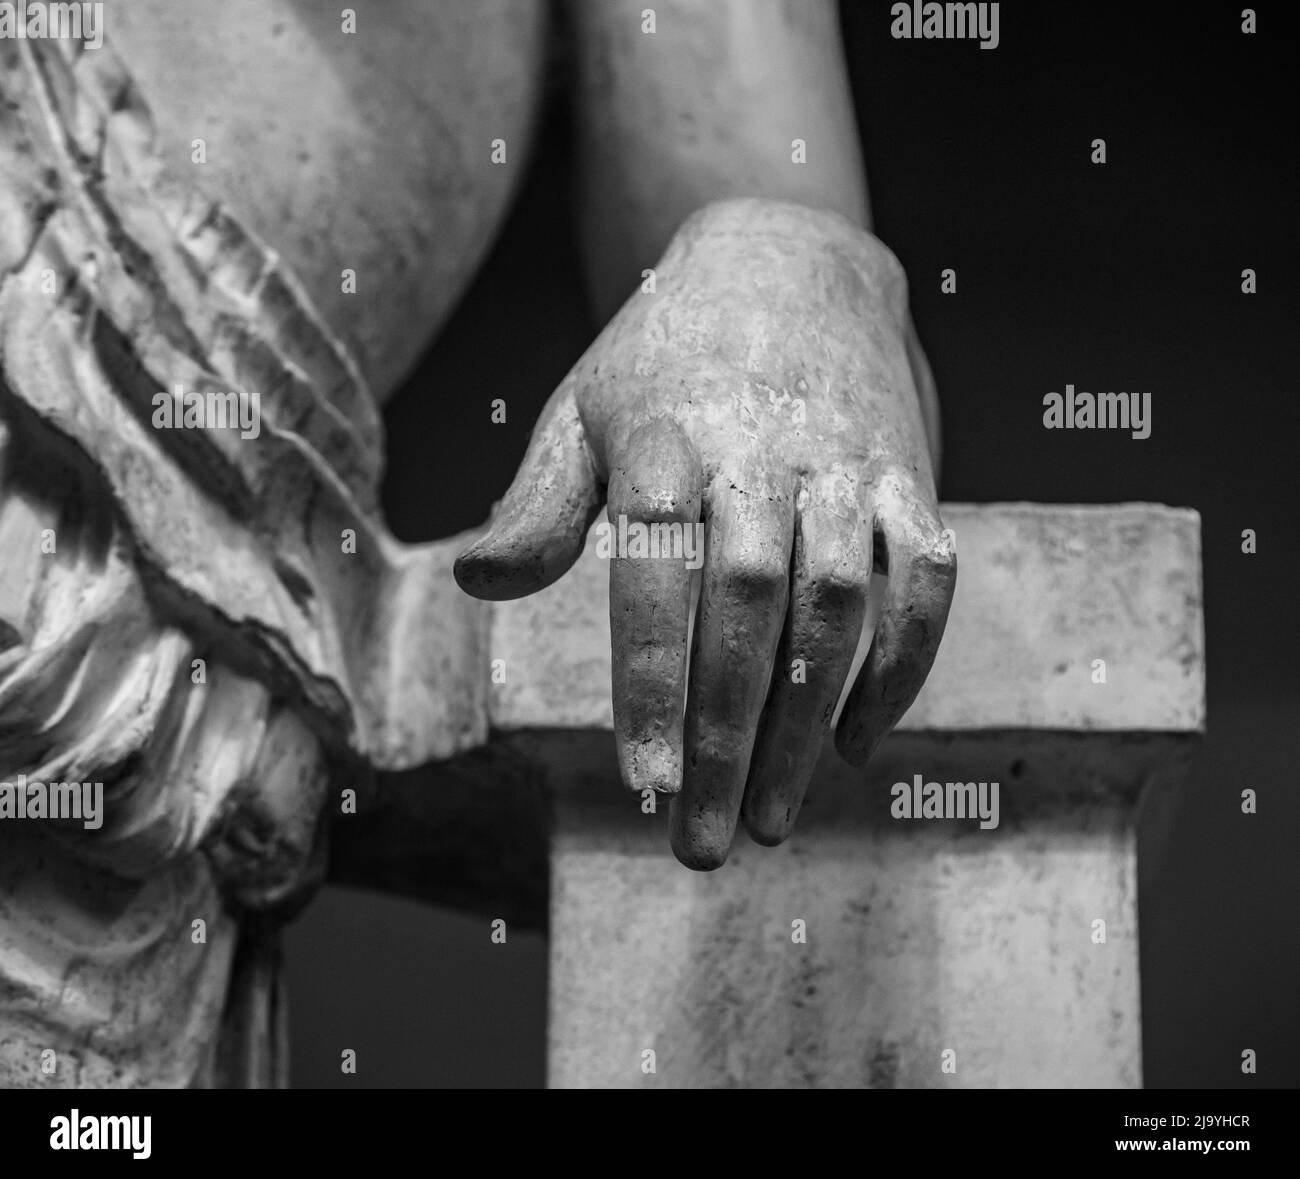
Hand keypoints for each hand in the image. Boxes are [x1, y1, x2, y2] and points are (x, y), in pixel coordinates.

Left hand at [455, 198, 955, 868]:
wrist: (793, 262)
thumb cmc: (665, 360)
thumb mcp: (584, 410)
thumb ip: (539, 501)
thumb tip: (478, 580)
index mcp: (667, 440)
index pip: (655, 574)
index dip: (652, 681)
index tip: (646, 784)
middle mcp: (761, 452)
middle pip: (750, 608)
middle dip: (730, 736)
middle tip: (706, 846)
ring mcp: (845, 463)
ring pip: (840, 604)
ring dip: (809, 720)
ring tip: (773, 820)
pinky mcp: (907, 476)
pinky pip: (924, 579)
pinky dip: (901, 666)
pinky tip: (855, 743)